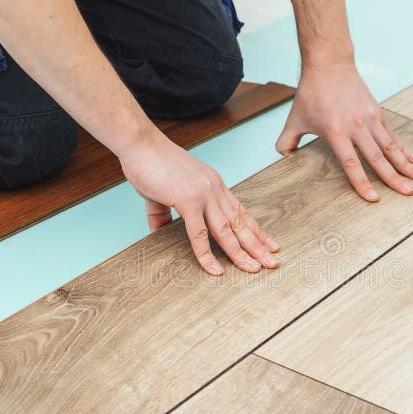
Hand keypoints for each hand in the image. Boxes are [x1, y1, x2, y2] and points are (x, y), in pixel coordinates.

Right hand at [120, 128, 279, 274]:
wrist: (140, 144)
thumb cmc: (151, 163)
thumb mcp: (163, 192)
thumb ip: (164, 214)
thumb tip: (160, 232)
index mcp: (214, 185)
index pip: (240, 211)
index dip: (256, 230)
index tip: (269, 244)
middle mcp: (214, 190)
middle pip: (240, 223)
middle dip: (257, 245)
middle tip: (272, 262)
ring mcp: (203, 195)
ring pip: (226, 231)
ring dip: (241, 252)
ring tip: (254, 269)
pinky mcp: (188, 201)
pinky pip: (199, 234)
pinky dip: (207, 254)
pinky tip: (215, 269)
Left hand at [276, 63, 412, 200]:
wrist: (329, 64)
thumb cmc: (310, 93)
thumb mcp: (294, 119)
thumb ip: (286, 140)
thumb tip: (282, 156)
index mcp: (336, 132)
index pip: (351, 163)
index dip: (362, 182)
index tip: (373, 199)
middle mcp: (356, 126)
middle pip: (378, 158)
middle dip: (394, 178)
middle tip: (408, 193)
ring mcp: (369, 119)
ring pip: (391, 147)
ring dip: (406, 164)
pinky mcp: (377, 113)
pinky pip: (392, 135)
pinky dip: (404, 149)